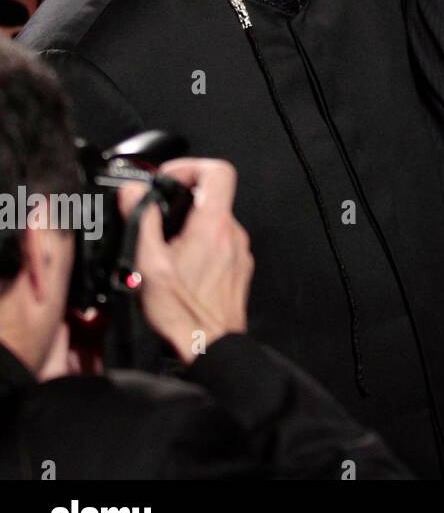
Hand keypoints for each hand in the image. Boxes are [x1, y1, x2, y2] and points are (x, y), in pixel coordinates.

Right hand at [116, 158, 251, 364]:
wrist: (210, 345)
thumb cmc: (181, 311)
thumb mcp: (148, 263)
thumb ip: (142, 221)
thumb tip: (134, 191)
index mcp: (213, 225)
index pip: (218, 171)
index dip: (191, 167)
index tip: (168, 179)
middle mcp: (233, 233)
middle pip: (213, 197)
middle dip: (182, 203)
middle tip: (158, 221)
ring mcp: (240, 250)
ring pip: (215, 222)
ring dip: (190, 228)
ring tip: (166, 252)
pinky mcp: (239, 266)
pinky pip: (221, 243)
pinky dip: (201, 246)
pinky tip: (182, 269)